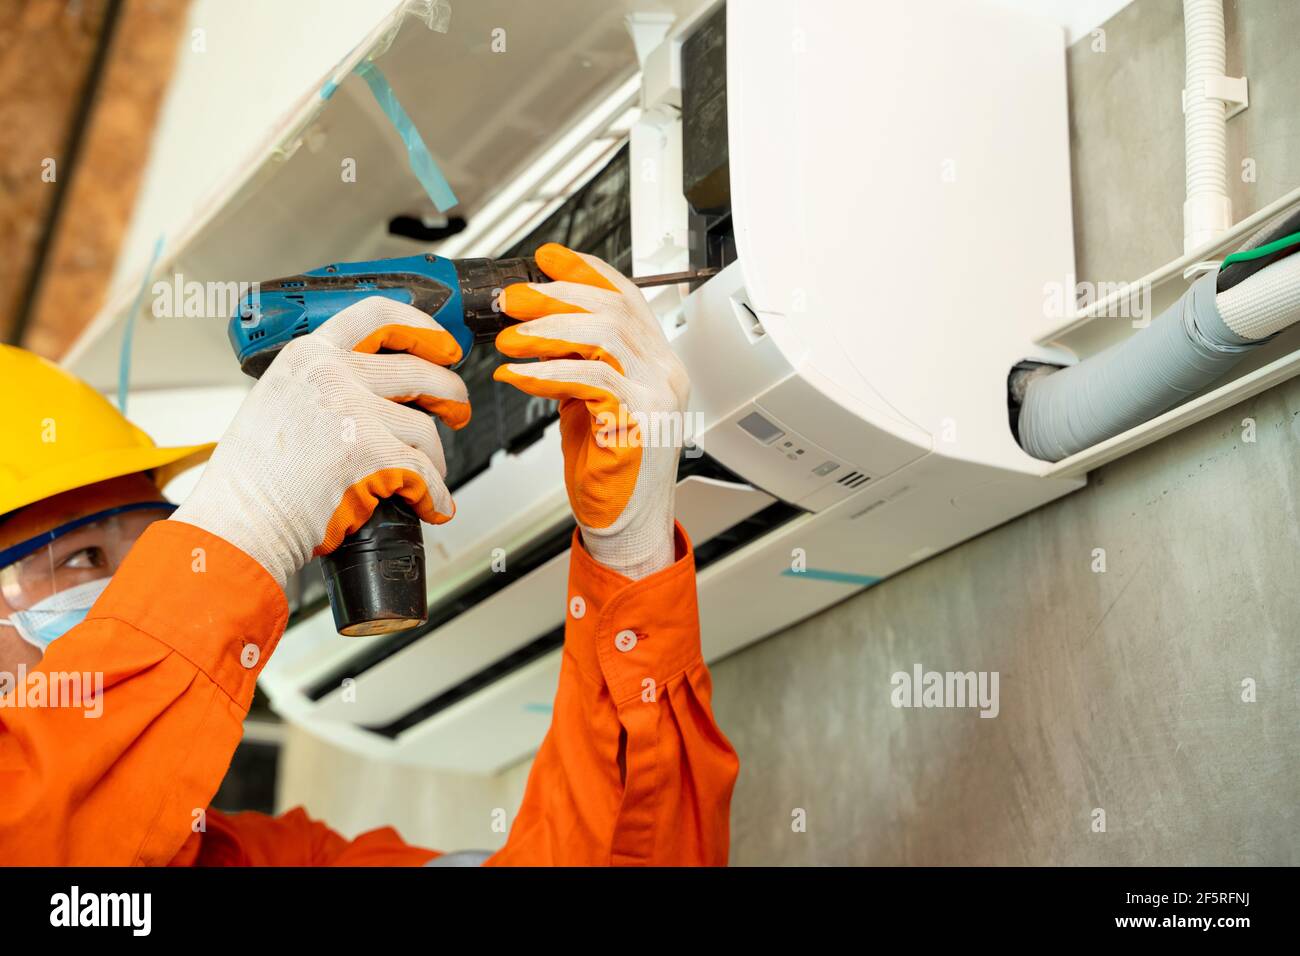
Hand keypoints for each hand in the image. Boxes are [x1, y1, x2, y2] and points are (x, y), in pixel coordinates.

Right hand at [173, 297, 469, 588]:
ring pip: (425, 428)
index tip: (443, 343)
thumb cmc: (253, 478)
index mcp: (309, 356)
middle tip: (458, 410)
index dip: (422, 326)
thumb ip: (322, 385)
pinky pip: (424, 473)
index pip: (376, 314)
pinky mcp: (371, 454)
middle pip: (419, 370)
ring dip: (435, 458)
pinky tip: (433, 505)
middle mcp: (333, 375)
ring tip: (429, 478)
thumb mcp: (278, 401)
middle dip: (450, 392)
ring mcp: (354, 413)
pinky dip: (435, 495)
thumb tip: (371, 391)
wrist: (239, 521)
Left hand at [494, 243, 688, 578]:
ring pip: (603, 336)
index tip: (548, 259)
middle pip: (612, 309)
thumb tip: (538, 331)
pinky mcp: (637, 420)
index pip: (627, 296)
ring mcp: (656, 395)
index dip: (585, 271)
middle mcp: (664, 372)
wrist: (627, 526)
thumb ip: (580, 364)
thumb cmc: (610, 471)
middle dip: (555, 297)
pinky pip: (588, 379)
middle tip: (513, 300)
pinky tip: (517, 376)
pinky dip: (545, 374)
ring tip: (509, 341)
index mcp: (657, 362)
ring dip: (546, 332)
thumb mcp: (592, 403)